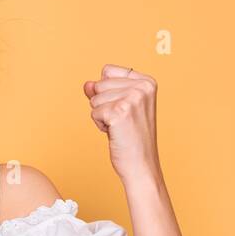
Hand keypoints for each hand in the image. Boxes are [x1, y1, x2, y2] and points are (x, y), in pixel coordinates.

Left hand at [83, 64, 161, 184]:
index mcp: (147, 82)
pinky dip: (100, 125)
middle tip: (122, 121)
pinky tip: (115, 133)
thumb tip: (87, 84)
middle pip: (99, 84)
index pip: (108, 71)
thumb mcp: (120, 108)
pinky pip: (94, 112)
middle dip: (104, 105)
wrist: (141, 164)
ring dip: (102, 116)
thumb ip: (103, 92)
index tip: (123, 108)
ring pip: (95, 99)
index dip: (107, 91)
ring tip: (120, 127)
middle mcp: (142, 87)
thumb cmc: (132, 138)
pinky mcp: (120, 112)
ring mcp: (132, 98)